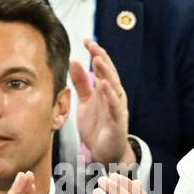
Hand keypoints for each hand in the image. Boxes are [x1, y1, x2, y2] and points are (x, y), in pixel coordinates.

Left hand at [71, 38, 134, 166]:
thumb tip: (75, 61)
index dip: (96, 53)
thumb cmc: (97, 127)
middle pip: (110, 74)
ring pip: (115, 88)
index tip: (86, 40)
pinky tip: (104, 85)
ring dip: (107, 73)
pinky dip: (111, 96)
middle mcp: (113, 97)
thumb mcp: (85, 102)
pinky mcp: (118, 123)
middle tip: (92, 45)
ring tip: (99, 59)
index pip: (103, 68)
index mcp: (105, 91)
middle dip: (102, 58)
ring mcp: (117, 110)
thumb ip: (81, 84)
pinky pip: (116, 108)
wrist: (105, 153)